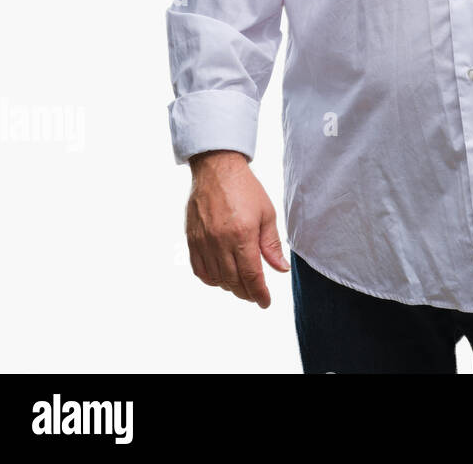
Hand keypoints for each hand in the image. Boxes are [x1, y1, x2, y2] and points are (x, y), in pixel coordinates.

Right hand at [185, 150, 289, 308]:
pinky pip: (199, 269)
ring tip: (241, 285)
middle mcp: (220, 241)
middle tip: (256, 295)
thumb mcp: (266, 214)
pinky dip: (211, 279)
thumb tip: (280, 269)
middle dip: (246, 292)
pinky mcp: (191, 239)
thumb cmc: (246, 189)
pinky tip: (221, 278)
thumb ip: (271, 244)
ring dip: (230, 287)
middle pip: (233, 280)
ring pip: (216, 278)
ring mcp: (203, 241)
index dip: (259, 293)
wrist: (217, 170)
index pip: (251, 275)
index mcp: (242, 234)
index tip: (265, 302)